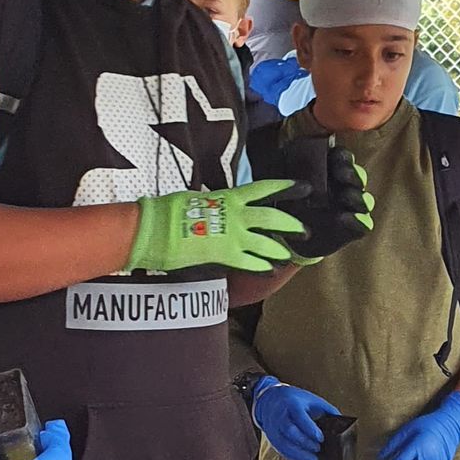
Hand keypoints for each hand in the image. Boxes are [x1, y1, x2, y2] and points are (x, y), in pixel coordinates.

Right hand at [129, 181, 306, 274]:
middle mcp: (236, 215)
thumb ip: (213, 203)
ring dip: (279, 250)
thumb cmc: (167, 211)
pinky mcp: (225, 256)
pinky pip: (250, 263)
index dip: (286, 188)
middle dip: (291, 225)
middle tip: (304, 231)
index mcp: (229, 197)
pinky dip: (262, 267)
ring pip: (266, 243)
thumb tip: (214, 205)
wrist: (154, 228)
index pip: (264, 189)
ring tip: (288, 255)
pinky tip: (270, 271)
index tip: (303, 188)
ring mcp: (232, 236)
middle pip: (272, 218)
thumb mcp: (195, 199)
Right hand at [251, 378, 339, 459]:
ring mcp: (273, 428)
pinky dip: (293, 457)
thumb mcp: (311, 399)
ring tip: (313, 459)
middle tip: (318, 449)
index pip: (299, 417)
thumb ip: (327, 410)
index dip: (310, 429)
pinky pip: (281, 450)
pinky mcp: (272, 438)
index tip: (321, 438)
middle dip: (304, 442)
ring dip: (299, 454)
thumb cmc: (294, 399)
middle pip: (289, 431)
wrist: (269, 399)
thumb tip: (342, 423)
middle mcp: (280, 415)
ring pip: (283, 444)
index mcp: (291, 403)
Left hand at [274, 143, 374, 260]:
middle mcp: (344, 189)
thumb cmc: (283, 205)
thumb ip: (283, 166)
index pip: (344, 159)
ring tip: (345, 196)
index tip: (334, 156)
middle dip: (353, 174)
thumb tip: (282, 147)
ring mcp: (350, 211)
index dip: (343, 156)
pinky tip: (344, 218)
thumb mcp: (280, 183)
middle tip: (340, 173)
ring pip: (365, 200)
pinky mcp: (351, 230)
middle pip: (359, 177)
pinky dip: (358, 221)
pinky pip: (363, 226)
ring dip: (358, 196)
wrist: (284, 237)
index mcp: (330, 173)